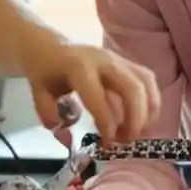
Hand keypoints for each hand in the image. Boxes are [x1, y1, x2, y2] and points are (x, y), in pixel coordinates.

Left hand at [21, 42, 159, 143]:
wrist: (50, 47)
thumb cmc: (45, 71)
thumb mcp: (39, 92)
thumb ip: (49, 114)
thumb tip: (66, 136)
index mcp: (77, 67)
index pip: (98, 97)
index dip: (106, 123)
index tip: (107, 143)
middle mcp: (102, 60)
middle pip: (132, 89)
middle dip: (135, 119)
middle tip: (127, 141)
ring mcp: (117, 59)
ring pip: (145, 84)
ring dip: (147, 112)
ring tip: (137, 133)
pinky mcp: (127, 62)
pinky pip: (147, 80)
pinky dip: (151, 102)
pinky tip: (144, 120)